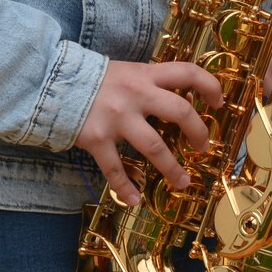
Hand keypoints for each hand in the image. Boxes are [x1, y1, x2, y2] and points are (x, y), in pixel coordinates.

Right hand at [76, 59, 223, 207]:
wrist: (52, 83)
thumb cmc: (95, 80)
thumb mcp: (127, 71)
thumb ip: (149, 83)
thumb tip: (177, 96)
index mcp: (145, 74)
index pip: (187, 72)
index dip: (209, 85)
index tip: (219, 101)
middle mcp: (136, 94)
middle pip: (180, 111)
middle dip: (198, 132)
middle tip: (202, 147)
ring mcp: (117, 118)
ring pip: (154, 146)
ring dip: (171, 168)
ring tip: (182, 183)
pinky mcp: (98, 139)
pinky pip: (116, 168)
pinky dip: (125, 187)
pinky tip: (134, 199)